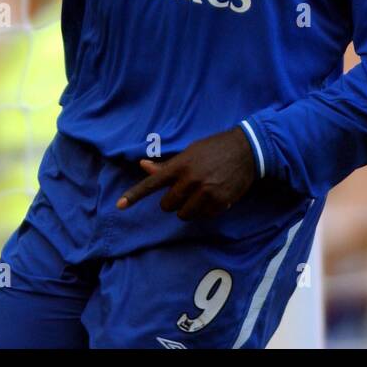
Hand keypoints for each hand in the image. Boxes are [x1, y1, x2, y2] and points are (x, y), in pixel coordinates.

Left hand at [116, 126, 257, 220]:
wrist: (246, 150)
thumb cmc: (213, 149)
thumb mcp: (189, 152)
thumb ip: (167, 165)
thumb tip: (143, 165)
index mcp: (181, 165)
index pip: (153, 183)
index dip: (135, 195)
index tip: (120, 205)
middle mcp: (191, 180)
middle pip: (168, 205)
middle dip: (173, 201)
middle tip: (185, 191)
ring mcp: (206, 193)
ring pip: (184, 214)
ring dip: (188, 208)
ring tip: (199, 194)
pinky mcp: (220, 203)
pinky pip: (203, 216)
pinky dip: (204, 211)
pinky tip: (213, 197)